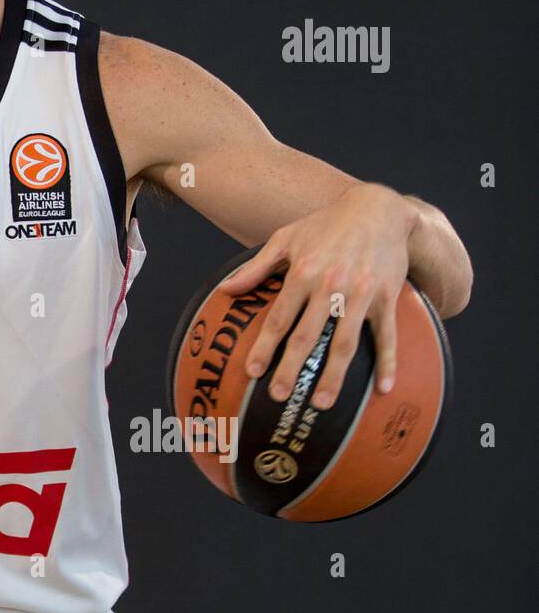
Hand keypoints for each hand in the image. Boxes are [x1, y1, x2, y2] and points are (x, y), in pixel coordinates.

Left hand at [217, 184, 417, 408]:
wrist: (378, 209)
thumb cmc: (325, 225)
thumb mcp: (285, 238)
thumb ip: (255, 267)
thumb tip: (224, 290)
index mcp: (303, 273)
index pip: (279, 318)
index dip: (265, 346)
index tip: (251, 372)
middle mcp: (330, 286)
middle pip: (307, 335)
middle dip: (292, 368)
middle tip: (279, 396)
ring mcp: (361, 293)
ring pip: (345, 342)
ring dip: (334, 375)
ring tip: (322, 403)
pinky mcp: (387, 297)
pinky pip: (387, 335)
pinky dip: (387, 362)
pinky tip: (383, 388)